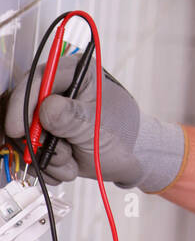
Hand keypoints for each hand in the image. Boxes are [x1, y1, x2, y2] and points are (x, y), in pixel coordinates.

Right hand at [3, 56, 184, 191]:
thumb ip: (73, 117)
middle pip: (24, 109)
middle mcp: (58, 91)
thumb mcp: (99, 124)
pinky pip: (31, 154)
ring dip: (47, 158)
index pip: (40, 79)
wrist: (132, 156)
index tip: (17, 129)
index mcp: (76, 73)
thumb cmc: (123, 132)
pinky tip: (69, 166)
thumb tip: (47, 109)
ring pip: (25, 137)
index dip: (23, 103)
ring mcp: (48, 115)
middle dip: (38, 139)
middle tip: (61, 153)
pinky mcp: (44, 136)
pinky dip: (48, 167)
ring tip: (72, 160)